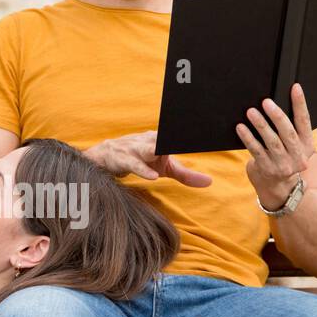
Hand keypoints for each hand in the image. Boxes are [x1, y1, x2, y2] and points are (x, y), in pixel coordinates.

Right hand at [85, 130, 212, 186]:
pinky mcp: (124, 160)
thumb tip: (209, 182)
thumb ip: (186, 175)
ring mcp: (136, 149)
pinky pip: (135, 165)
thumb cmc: (142, 160)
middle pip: (164, 139)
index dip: (189, 134)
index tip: (206, 133)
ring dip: (156, 150)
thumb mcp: (165, 168)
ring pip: (148, 149)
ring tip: (165, 154)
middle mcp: (150, 140)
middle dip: (173, 139)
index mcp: (162, 138)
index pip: (177, 136)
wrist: (107, 156)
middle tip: (185, 141)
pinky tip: (153, 177)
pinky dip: (144, 170)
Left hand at [235, 83, 312, 209]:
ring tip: (251, 112)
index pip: (305, 121)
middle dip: (276, 116)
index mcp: (306, 145)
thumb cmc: (284, 158)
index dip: (300, 104)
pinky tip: (240, 128)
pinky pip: (256, 151)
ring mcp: (282, 165)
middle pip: (287, 132)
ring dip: (260, 125)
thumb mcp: (294, 146)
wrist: (279, 187)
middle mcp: (298, 156)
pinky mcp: (267, 169)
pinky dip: (248, 138)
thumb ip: (290, 129)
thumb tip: (275, 104)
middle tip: (266, 102)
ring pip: (271, 142)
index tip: (295, 87)